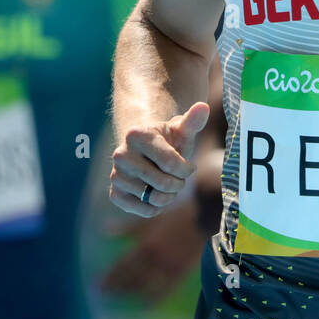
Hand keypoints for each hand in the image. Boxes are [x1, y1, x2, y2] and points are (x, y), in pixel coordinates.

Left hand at [99, 195, 206, 302]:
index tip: (96, 284)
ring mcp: (168, 267)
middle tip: (101, 294)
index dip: (109, 276)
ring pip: (145, 285)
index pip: (122, 265)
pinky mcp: (181, 272)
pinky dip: (154, 299)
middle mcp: (154, 259)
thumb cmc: (176, 214)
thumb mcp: (150, 219)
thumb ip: (128, 227)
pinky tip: (145, 305)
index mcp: (145, 244)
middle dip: (115, 286)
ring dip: (129, 292)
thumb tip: (105, 230)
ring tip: (117, 298)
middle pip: (130, 277)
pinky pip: (166, 290)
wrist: (204, 215)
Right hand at [109, 101, 209, 217]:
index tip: (189, 167)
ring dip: (170, 196)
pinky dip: (157, 207)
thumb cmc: (168, 140)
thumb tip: (203, 107)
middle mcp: (120, 155)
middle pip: (163, 183)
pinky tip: (157, 193)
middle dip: (179, 184)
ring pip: (154, 199)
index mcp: (136, 135)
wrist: (145, 150)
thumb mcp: (181, 129)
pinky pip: (144, 211)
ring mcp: (116, 175)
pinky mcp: (115, 194)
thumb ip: (193, 120)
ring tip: (168, 184)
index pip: (171, 163)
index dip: (186, 169)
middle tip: (180, 178)